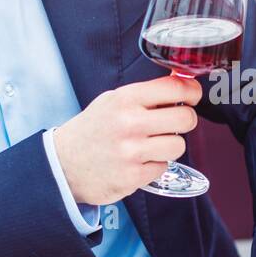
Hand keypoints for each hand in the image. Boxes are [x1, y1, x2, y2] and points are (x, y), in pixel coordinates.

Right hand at [54, 75, 201, 204]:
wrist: (63, 164)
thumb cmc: (93, 130)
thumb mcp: (112, 101)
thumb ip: (146, 94)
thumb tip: (181, 80)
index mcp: (125, 99)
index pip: (175, 88)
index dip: (192, 91)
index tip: (193, 96)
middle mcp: (129, 123)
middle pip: (186, 118)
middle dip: (186, 121)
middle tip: (175, 124)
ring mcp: (131, 151)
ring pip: (178, 146)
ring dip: (169, 146)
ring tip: (152, 145)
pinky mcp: (132, 176)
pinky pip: (163, 167)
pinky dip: (155, 166)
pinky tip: (138, 161)